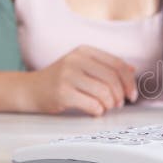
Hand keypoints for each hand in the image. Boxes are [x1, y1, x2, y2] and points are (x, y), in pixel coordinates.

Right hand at [23, 45, 137, 115]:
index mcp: (84, 51)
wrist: (29, 89)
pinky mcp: (62, 93)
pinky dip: (98, 110)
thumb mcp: (82, 66)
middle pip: (112, 78)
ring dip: (109, 104)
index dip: (129, 81)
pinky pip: (92, 104)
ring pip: (103, 92)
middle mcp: (76, 60)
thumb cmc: (60, 79)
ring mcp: (67, 76)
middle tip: (119, 104)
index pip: (117, 64)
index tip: (132, 94)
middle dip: (120, 95)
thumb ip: (106, 66)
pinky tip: (95, 111)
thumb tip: (132, 70)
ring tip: (106, 107)